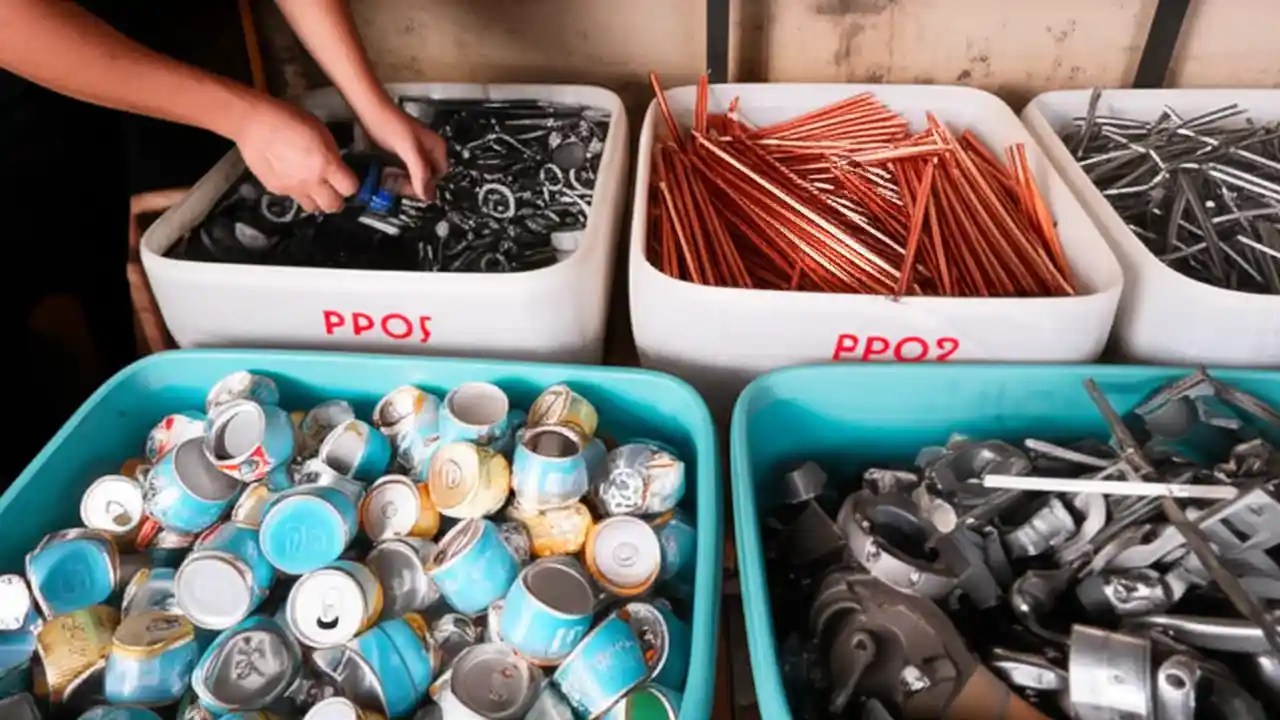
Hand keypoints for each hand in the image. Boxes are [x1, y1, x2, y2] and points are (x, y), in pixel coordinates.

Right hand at [233, 95, 358, 212]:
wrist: (254, 123)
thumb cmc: (288, 119)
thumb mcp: (321, 132)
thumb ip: (331, 155)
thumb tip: (336, 167)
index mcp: (326, 164)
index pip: (350, 188)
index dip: (351, 185)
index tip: (348, 181)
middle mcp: (311, 181)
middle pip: (333, 206)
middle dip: (337, 200)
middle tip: (334, 191)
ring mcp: (293, 189)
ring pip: (313, 209)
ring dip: (317, 201)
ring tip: (314, 188)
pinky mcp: (277, 190)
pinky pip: (293, 198)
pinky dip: (296, 192)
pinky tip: (293, 178)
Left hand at [359, 103, 448, 199]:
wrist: (370, 109)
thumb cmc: (389, 122)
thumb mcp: (409, 149)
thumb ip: (420, 171)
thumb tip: (426, 193)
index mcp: (436, 147)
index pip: (438, 177)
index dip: (426, 186)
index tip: (412, 190)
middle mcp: (428, 149)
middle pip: (427, 177)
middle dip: (414, 184)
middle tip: (399, 186)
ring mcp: (415, 150)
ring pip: (414, 174)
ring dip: (403, 180)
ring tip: (391, 180)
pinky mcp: (402, 151)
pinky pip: (403, 169)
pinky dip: (396, 174)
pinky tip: (387, 173)